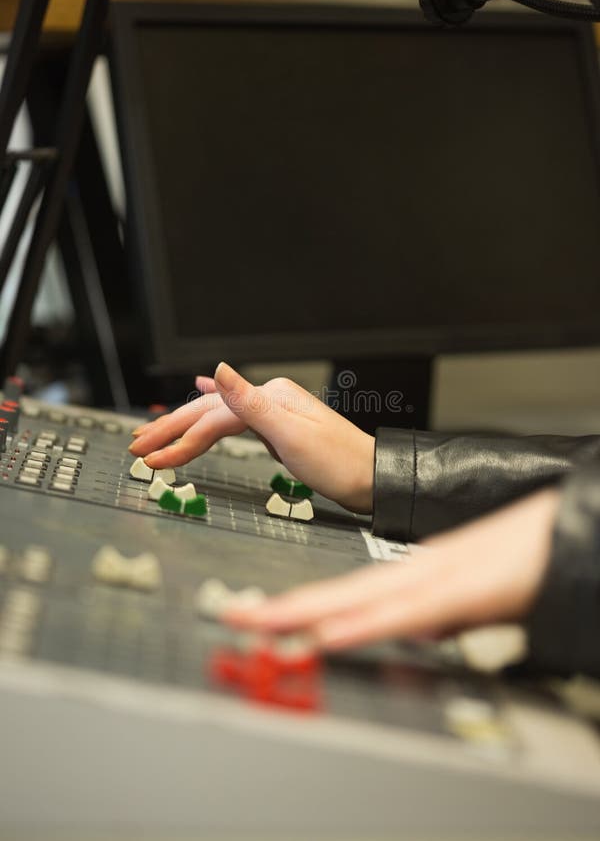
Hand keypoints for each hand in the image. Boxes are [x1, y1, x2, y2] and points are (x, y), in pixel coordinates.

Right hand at [129, 362, 374, 512]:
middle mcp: (270, 399)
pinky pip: (235, 418)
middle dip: (171, 430)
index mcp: (270, 397)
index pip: (211, 418)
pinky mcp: (279, 429)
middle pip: (210, 413)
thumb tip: (216, 370)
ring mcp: (274, 412)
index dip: (178, 439)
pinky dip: (215, 410)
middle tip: (137, 447)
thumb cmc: (338, 463)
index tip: (150, 460)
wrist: (373, 480)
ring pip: (218, 418)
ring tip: (156, 430)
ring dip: (185, 425)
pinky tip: (206, 392)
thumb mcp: (291, 435)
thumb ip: (250, 404)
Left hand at [224, 487, 558, 649]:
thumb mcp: (469, 597)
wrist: (563, 531)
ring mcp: (436, 580)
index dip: (296, 606)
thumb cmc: (521, 557)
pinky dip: (367, 624)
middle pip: (337, 595)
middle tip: (234, 617)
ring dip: (308, 613)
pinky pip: (406, 613)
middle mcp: (414, 574)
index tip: (258, 615)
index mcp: (412, 576)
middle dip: (283, 609)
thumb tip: (415, 630)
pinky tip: (333, 632)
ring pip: (360, 600)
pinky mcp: (463, 592)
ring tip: (262, 620)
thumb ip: (438, 613)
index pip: (342, 595)